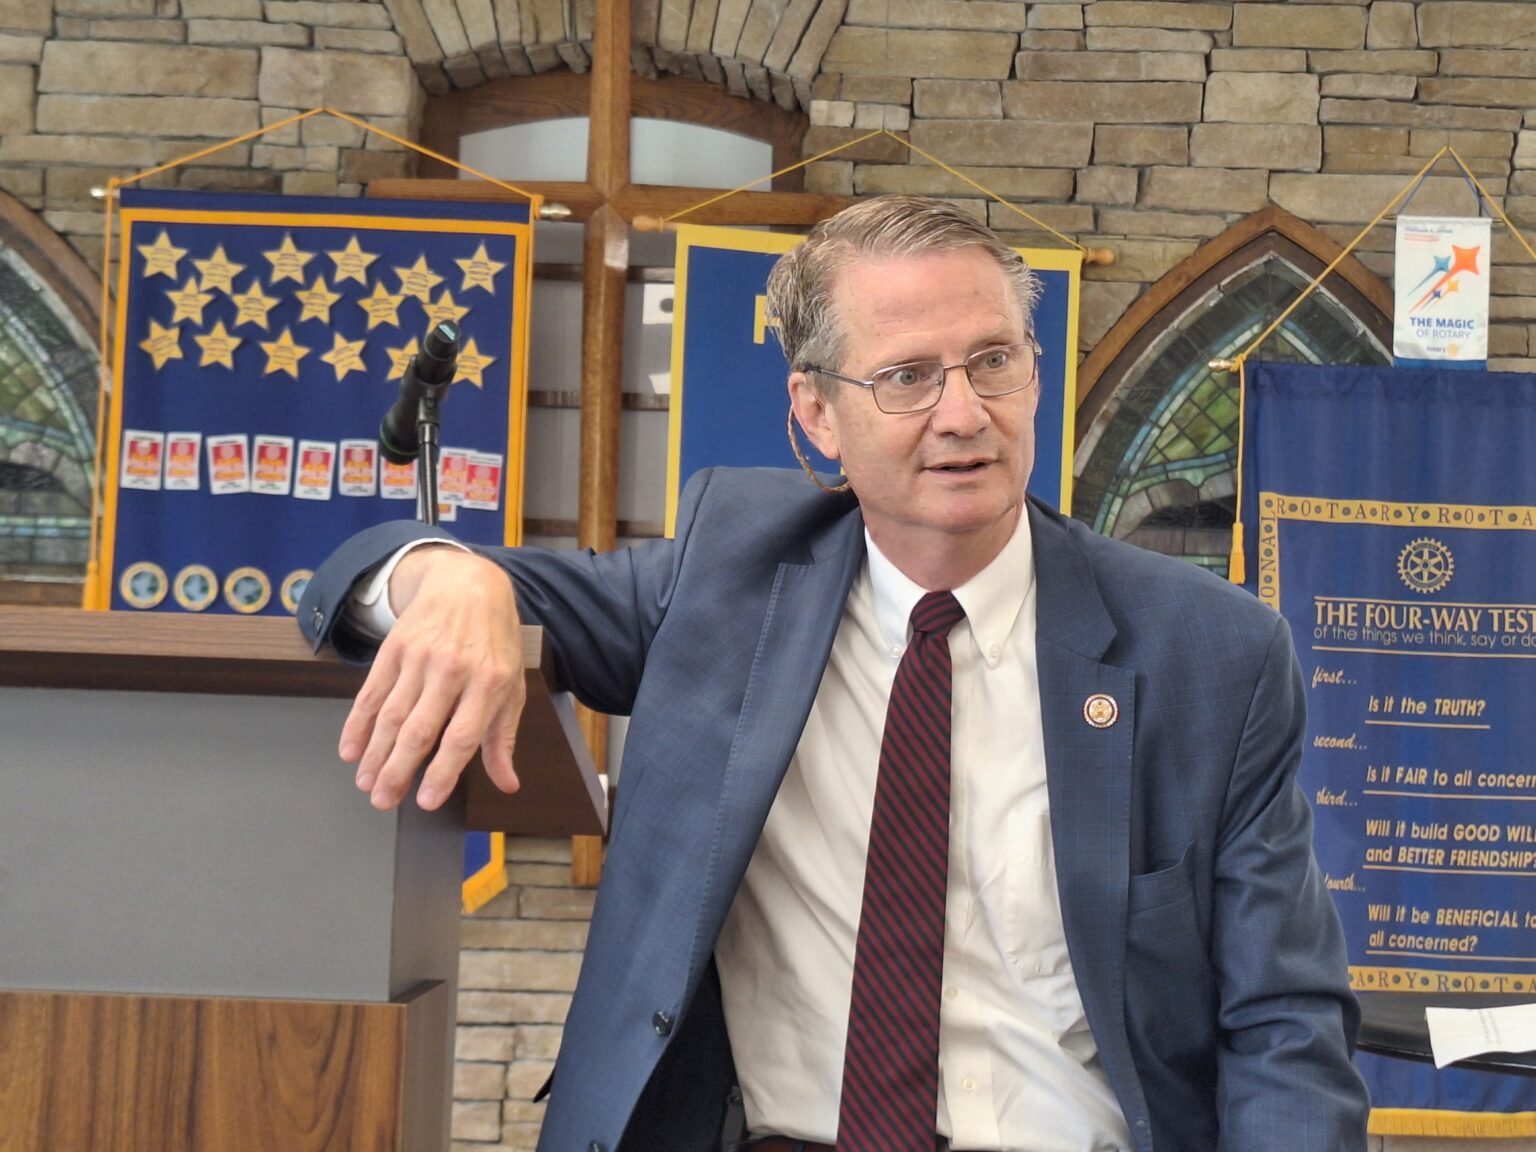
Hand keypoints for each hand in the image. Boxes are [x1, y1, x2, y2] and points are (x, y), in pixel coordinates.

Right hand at [339, 546, 524, 810]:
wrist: (467, 584)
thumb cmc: (495, 644)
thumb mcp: (511, 686)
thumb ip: (503, 738)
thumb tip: (508, 784)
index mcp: (489, 682)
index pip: (462, 736)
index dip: (443, 771)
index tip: (426, 801)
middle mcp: (453, 670)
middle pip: (420, 729)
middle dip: (398, 770)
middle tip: (383, 801)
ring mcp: (420, 657)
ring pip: (391, 715)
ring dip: (375, 754)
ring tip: (366, 783)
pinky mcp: (394, 648)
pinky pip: (371, 692)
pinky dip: (357, 724)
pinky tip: (350, 750)